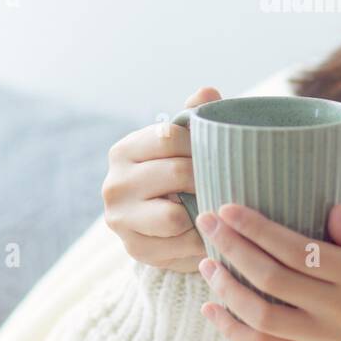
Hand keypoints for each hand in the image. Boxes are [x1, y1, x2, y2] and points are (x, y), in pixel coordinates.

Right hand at [100, 86, 220, 272]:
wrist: (162, 228)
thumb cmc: (177, 174)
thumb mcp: (183, 144)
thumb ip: (194, 117)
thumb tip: (208, 92)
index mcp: (124, 150)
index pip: (170, 136)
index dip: (200, 144)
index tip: (215, 152)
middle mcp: (114, 183)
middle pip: (177, 173)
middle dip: (207, 177)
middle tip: (227, 180)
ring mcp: (120, 219)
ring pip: (175, 215)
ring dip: (201, 211)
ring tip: (214, 205)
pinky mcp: (134, 249)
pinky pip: (179, 244)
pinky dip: (199, 239)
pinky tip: (206, 231)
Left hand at [194, 202, 340, 340]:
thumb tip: (334, 211)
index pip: (297, 250)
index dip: (258, 229)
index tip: (229, 208)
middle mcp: (335, 309)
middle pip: (272, 278)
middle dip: (233, 247)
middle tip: (207, 221)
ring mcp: (320, 337)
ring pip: (261, 316)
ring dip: (227, 287)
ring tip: (206, 262)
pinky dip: (231, 329)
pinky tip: (211, 306)